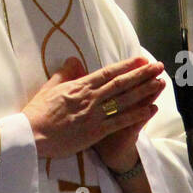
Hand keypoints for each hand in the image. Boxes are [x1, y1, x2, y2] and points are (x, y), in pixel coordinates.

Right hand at [22, 55, 165, 159]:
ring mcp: (95, 114)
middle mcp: (91, 97)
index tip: (141, 59)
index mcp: (80, 86)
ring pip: (125, 100)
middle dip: (142, 74)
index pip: (108, 73)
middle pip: (121, 84)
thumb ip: (64, 73)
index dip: (127, 65)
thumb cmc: (38, 111)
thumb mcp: (50, 86)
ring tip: (160, 83)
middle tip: (158, 66)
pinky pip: (121, 121)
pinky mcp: (96, 131)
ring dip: (145, 91)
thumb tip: (73, 60)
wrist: (32, 134)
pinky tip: (150, 109)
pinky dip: (137, 115)